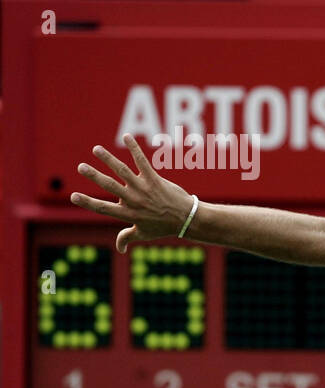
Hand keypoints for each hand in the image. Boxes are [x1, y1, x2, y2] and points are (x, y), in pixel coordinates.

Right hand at [69, 134, 194, 252]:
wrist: (187, 218)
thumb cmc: (165, 227)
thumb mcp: (144, 234)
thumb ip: (127, 238)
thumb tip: (119, 249)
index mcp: (128, 214)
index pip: (103, 208)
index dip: (88, 202)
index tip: (73, 196)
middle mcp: (134, 200)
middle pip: (110, 186)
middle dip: (94, 176)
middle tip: (81, 167)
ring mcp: (144, 189)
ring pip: (123, 171)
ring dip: (108, 159)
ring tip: (96, 149)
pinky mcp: (155, 179)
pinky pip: (143, 162)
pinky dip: (134, 149)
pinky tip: (126, 137)